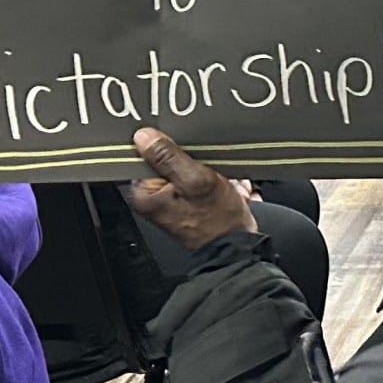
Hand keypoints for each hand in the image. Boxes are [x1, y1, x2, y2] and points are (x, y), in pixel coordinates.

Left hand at [125, 128, 258, 250]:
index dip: (169, 148)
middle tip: (208, 174)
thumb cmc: (217, 221)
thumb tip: (144, 136)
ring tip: (221, 184)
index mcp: (145, 194)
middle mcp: (154, 199)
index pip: (147, 155)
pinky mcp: (187, 203)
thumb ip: (168, 156)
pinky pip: (197, 181)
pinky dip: (213, 181)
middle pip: (167, 162)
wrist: (238, 246)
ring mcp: (171, 201)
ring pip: (186, 169)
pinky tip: (225, 189)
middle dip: (193, 162)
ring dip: (207, 172)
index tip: (188, 154)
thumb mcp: (195, 180)